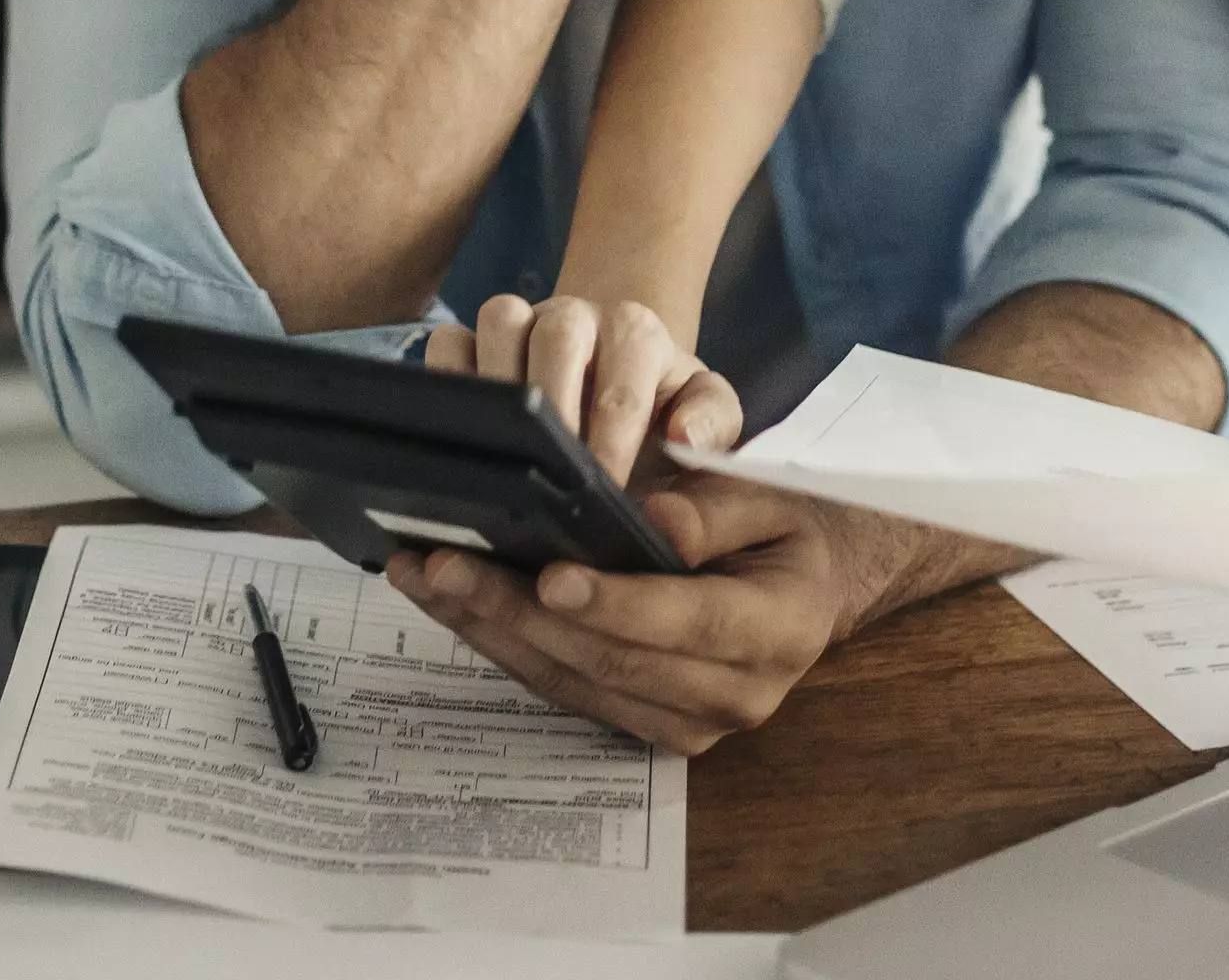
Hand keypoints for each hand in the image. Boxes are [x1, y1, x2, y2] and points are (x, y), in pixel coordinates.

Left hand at [387, 473, 898, 754]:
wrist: (803, 587)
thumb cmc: (782, 529)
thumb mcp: (770, 498)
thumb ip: (717, 508)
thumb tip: (658, 522)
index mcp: (778, 629)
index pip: (687, 621)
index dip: (616, 602)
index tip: (549, 574)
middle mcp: (735, 695)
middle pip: (612, 662)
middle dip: (520, 613)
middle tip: (447, 564)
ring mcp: (688, 725)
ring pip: (574, 684)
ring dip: (491, 631)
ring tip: (425, 577)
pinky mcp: (646, 729)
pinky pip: (565, 692)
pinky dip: (503, 646)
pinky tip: (453, 605)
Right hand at [428, 293, 740, 483]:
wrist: (619, 369)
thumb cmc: (660, 405)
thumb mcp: (707, 413)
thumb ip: (713, 424)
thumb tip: (686, 438)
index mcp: (636, 332)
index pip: (624, 383)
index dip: (613, 443)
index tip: (606, 493)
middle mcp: (576, 316)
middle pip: (558, 336)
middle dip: (554, 408)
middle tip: (551, 475)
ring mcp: (521, 321)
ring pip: (499, 321)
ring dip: (498, 386)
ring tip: (501, 453)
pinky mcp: (474, 338)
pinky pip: (447, 341)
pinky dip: (446, 380)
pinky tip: (456, 435)